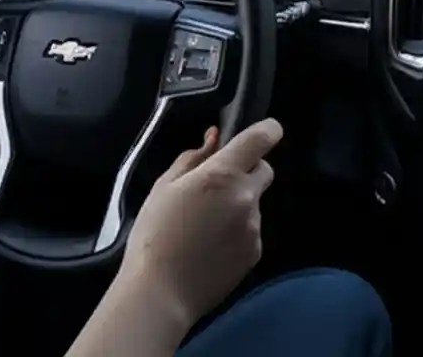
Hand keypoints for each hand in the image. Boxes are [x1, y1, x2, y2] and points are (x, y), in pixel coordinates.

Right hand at [118, 118, 283, 330]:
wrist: (161, 292)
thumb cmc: (154, 236)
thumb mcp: (164, 188)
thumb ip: (192, 158)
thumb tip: (214, 138)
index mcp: (222, 175)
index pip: (261, 139)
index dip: (268, 130)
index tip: (266, 130)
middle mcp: (245, 197)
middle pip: (264, 170)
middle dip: (247, 170)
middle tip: (218, 186)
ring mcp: (254, 226)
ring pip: (254, 202)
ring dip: (238, 205)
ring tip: (205, 226)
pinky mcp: (256, 250)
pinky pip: (251, 229)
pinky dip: (238, 231)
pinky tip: (211, 245)